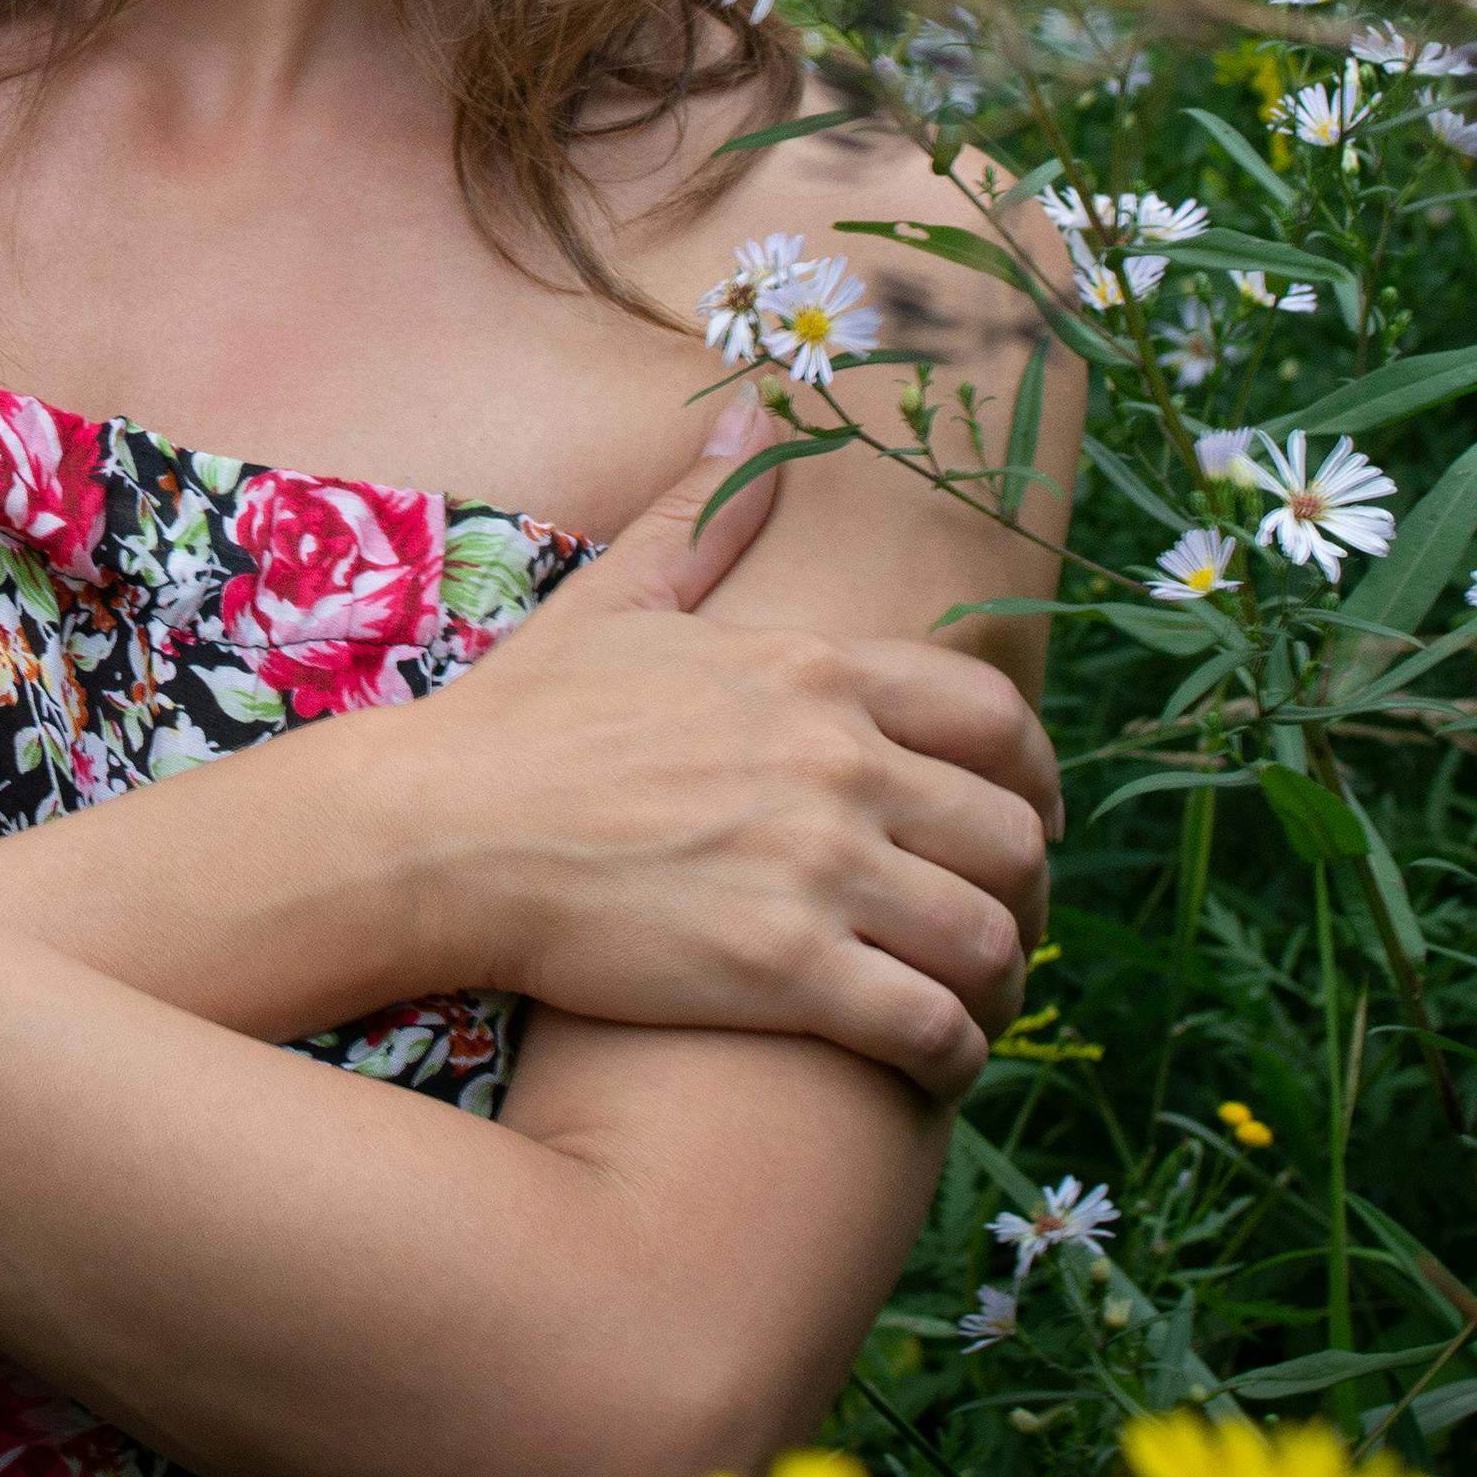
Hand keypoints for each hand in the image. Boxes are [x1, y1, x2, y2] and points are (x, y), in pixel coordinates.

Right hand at [396, 400, 1059, 1100]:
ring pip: (990, 936)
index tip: (1034, 820)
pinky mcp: (784, 970)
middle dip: (1030, 893)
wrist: (438, 831)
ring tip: (978, 1007)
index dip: (1038, 780)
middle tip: (1006, 929)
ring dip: (1002, 983)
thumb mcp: (616, 598)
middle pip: (1012, 836)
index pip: (995, 718)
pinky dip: (955, 1052)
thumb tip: (752, 414)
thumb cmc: (520, 721)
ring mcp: (816, 867)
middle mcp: (838, 762)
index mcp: (815, 672)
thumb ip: (701, 516)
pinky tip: (935, 1062)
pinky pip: (929, 1024)